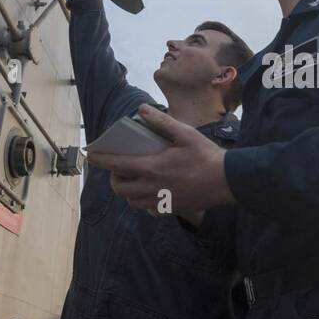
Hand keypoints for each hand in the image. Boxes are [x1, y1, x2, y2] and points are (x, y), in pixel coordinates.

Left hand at [89, 105, 234, 215]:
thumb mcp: (185, 134)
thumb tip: (141, 109)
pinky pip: (148, 209)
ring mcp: (161, 200)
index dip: (101, 160)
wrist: (227, 181)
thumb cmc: (206, 156)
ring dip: (127, 192)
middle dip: (113, 178)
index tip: (91, 155)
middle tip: (117, 169)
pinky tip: (151, 192)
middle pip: (120, 188)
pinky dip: (143, 202)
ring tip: (132, 180)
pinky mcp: (171, 208)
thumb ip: (162, 122)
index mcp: (153, 167)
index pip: (117, 164)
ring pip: (132, 202)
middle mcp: (153, 187)